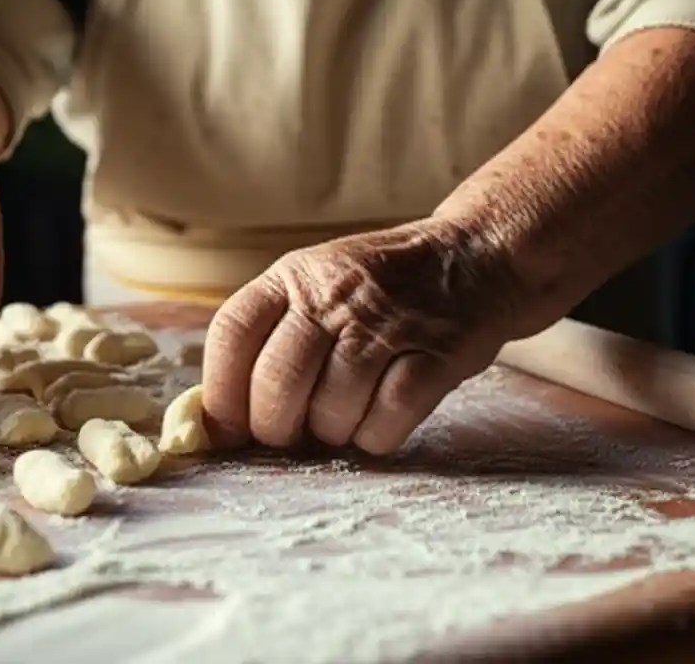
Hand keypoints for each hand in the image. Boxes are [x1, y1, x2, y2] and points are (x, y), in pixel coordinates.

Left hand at [201, 216, 526, 453]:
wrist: (476, 257)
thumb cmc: (380, 289)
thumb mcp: (316, 285)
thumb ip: (269, 337)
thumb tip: (218, 418)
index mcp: (294, 276)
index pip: (233, 334)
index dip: (220, 394)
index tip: (225, 430)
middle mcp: (335, 295)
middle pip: (276, 383)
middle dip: (274, 428)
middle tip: (290, 434)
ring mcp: (388, 324)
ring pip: (330, 410)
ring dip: (329, 434)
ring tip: (342, 419)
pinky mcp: (437, 354)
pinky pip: (387, 420)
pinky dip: (375, 437)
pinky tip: (377, 424)